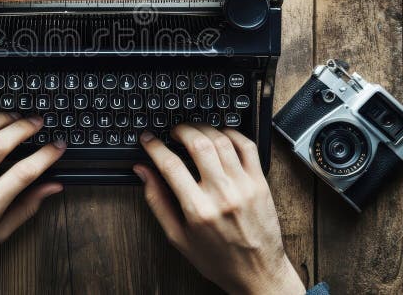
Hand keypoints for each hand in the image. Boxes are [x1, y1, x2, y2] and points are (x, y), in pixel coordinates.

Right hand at [134, 125, 303, 294]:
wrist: (257, 272)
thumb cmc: (218, 258)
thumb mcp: (177, 237)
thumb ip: (157, 201)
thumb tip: (143, 172)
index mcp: (198, 210)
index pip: (170, 165)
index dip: (154, 146)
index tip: (148, 139)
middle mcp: (222, 195)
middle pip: (198, 144)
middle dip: (180, 130)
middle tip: (173, 132)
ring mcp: (244, 186)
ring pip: (222, 140)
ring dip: (204, 128)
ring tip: (194, 131)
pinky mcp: (260, 183)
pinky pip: (248, 146)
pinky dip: (232, 134)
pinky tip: (221, 135)